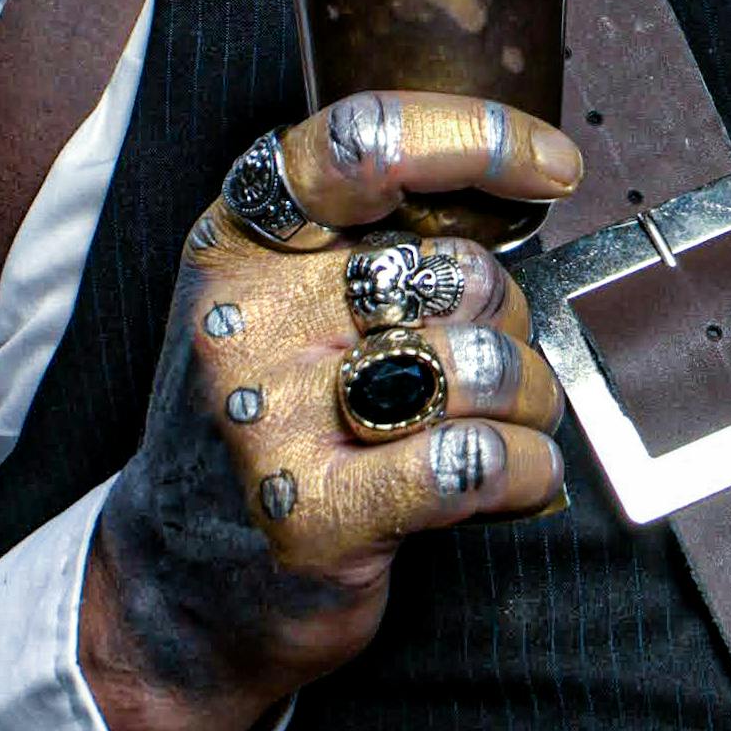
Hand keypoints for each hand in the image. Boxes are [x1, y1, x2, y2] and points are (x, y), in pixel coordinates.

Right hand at [82, 87, 579, 730]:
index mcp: (240, 241)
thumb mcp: (281, 302)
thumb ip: (373, 239)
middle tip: (490, 362)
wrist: (177, 590)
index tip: (553, 169)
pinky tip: (513, 482)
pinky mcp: (318, 519)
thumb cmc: (267, 424)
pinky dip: (528, 470)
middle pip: (456, 271)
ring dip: (528, 400)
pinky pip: (481, 461)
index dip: (478, 140)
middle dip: (509, 319)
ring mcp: (276, 420)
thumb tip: (517, 187)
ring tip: (503, 426)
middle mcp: (246, 318)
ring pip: (482, 363)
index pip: (364, 145)